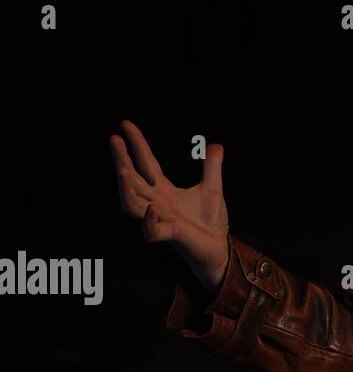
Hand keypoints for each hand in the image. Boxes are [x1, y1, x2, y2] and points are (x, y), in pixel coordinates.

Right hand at [110, 120, 230, 291]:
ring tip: (122, 170)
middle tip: (113, 139)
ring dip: (126, 189)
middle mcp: (156, 203)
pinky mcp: (170, 235)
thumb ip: (211, 166)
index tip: (125, 124)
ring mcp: (160, 219)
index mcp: (164, 191)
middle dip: (122, 160)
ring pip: (132, 204)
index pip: (146, 163)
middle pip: (133, 179)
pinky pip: (152, 231)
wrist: (219, 247)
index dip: (136, 144)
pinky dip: (148, 220)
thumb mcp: (213, 187)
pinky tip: (150, 208)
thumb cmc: (210, 221)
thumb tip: (215, 144)